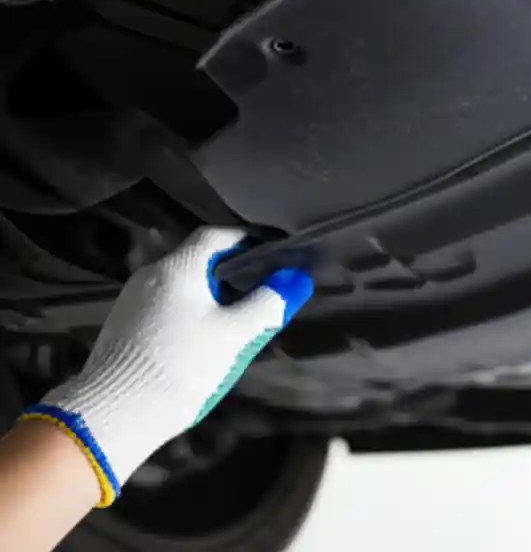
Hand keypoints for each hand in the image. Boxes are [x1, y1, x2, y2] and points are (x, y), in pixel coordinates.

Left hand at [20, 227, 312, 506]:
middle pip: (199, 262)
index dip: (248, 239)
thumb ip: (269, 303)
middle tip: (265, 289)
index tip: (275, 251)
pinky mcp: (124, 329)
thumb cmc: (181, 365)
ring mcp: (132, 303)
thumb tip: (296, 278)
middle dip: (235, 272)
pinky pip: (167, 309)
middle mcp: (149, 276)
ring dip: (214, 296)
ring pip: (183, 288)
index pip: (216, 236)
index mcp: (176, 268)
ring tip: (241, 319)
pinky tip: (206, 341)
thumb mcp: (235, 335)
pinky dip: (193, 313)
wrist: (113, 415)